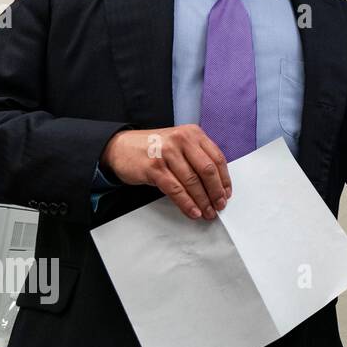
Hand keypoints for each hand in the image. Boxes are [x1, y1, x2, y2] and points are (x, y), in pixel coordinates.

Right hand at [100, 125, 230, 221]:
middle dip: (216, 192)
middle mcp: (182, 140)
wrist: (119, 147)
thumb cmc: (153, 148)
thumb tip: (217, 185)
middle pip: (207, 170)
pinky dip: (186, 203)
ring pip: (192, 181)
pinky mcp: (154, 167)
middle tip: (220, 205)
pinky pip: (175, 189)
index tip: (226, 193)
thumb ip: (197, 157)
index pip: (217, 158)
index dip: (224, 179)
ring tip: (207, 212)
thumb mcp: (179, 144)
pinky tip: (193, 211)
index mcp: (193, 134)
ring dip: (202, 201)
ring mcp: (167, 153)